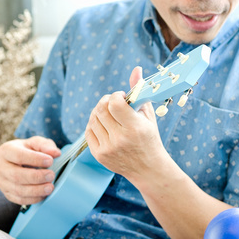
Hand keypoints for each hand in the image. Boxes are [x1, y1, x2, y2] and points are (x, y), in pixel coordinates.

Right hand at [0, 136, 61, 204]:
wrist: (17, 162)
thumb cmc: (28, 151)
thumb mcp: (35, 143)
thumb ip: (45, 145)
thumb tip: (56, 153)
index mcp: (6, 151)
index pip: (18, 156)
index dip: (35, 159)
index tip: (50, 161)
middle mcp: (1, 167)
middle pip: (16, 175)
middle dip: (36, 177)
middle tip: (51, 175)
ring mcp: (2, 182)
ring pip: (18, 190)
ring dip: (36, 190)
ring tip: (50, 187)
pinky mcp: (7, 194)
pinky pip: (20, 199)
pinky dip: (33, 198)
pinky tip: (44, 194)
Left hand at [85, 66, 166, 180]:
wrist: (148, 169)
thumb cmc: (150, 139)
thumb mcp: (148, 115)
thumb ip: (140, 91)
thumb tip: (136, 69)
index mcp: (134, 128)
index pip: (115, 103)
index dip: (116, 95)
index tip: (122, 97)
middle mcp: (120, 139)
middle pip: (100, 109)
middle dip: (106, 101)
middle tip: (113, 103)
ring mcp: (107, 148)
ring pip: (93, 119)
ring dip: (99, 112)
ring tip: (109, 114)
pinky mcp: (99, 155)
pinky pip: (88, 132)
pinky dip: (94, 124)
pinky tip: (103, 124)